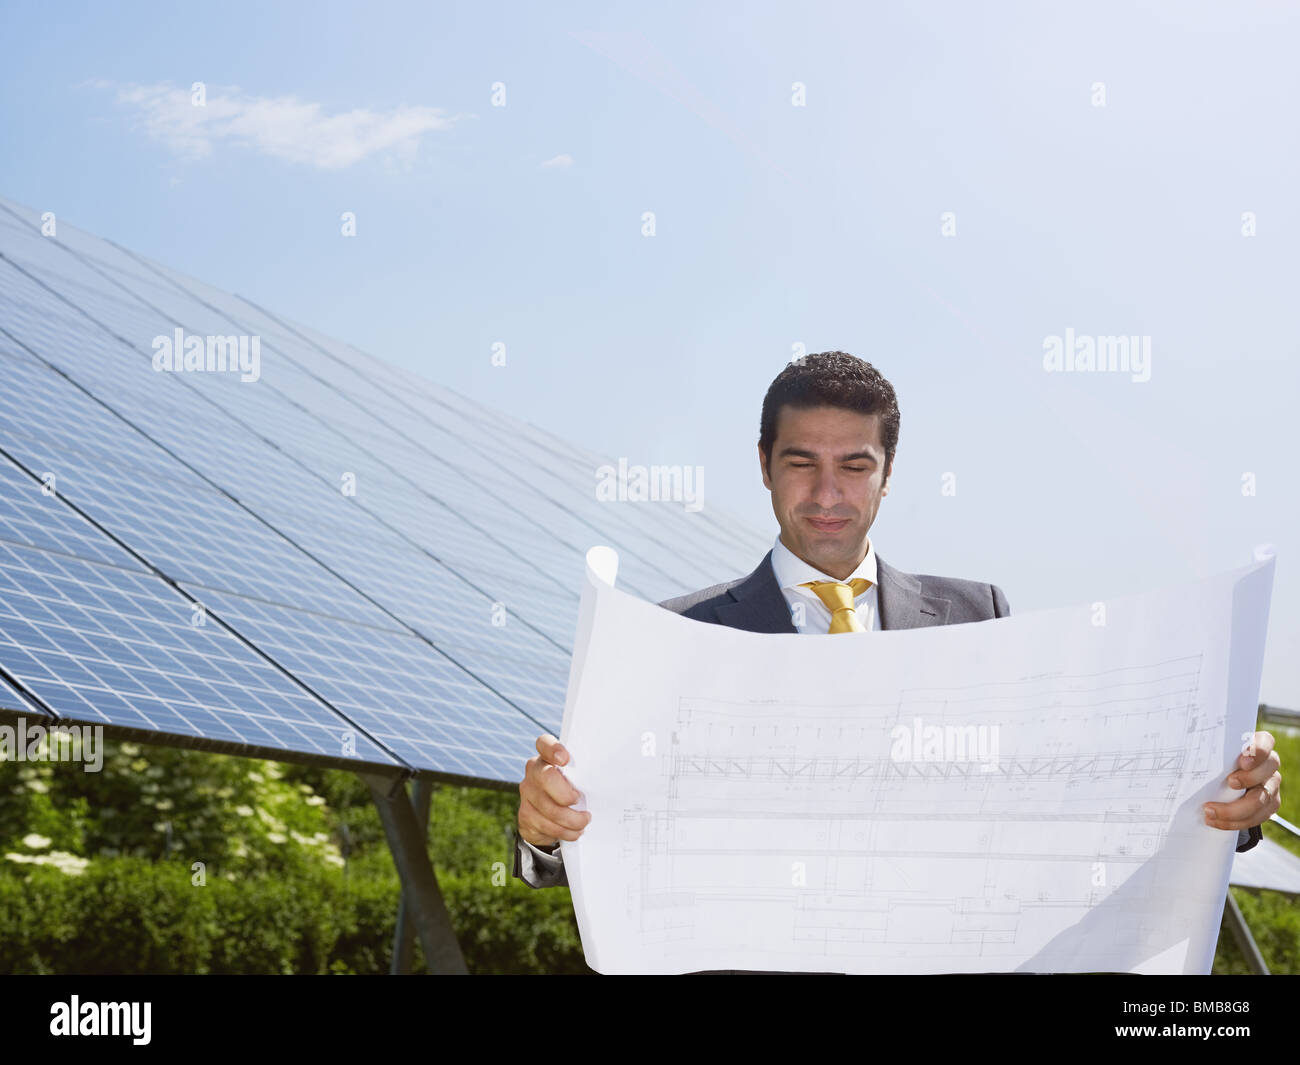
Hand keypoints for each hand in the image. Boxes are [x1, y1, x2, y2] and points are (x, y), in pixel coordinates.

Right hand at [517, 733, 590, 847]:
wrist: (547, 818)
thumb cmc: (570, 791)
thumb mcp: (577, 779)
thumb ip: (584, 774)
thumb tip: (614, 776)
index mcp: (547, 757)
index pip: (544, 743)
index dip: (553, 749)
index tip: (565, 759)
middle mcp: (534, 771)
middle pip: (546, 778)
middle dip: (566, 795)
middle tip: (580, 801)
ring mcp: (527, 793)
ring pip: (549, 808)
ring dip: (572, 820)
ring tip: (584, 821)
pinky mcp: (525, 815)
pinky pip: (546, 826)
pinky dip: (565, 832)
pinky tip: (574, 831)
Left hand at [1204, 729, 1280, 832]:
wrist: (1216, 783)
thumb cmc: (1209, 762)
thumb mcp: (1206, 752)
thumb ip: (1200, 749)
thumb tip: (1167, 747)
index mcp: (1255, 746)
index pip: (1265, 742)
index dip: (1258, 751)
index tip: (1242, 760)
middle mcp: (1267, 765)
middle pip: (1269, 770)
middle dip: (1250, 778)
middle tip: (1230, 783)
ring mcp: (1269, 786)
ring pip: (1263, 798)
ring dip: (1237, 808)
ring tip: (1211, 810)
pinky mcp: (1267, 805)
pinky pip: (1257, 817)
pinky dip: (1235, 822)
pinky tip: (1216, 820)